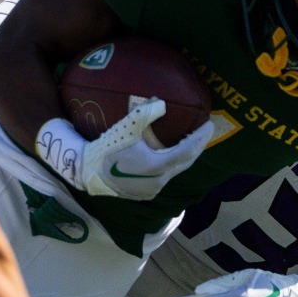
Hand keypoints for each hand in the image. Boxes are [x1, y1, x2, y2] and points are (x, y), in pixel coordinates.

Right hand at [35, 100, 218, 200]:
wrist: (88, 172)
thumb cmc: (106, 148)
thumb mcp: (125, 128)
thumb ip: (145, 114)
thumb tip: (162, 103)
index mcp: (157, 166)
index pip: (188, 151)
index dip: (200, 138)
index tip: (209, 125)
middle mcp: (159, 181)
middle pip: (185, 162)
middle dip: (197, 147)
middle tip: (204, 132)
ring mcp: (153, 190)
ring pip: (176, 171)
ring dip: (184, 156)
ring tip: (191, 142)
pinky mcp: (146, 194)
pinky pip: (165, 177)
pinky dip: (172, 165)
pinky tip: (172, 155)